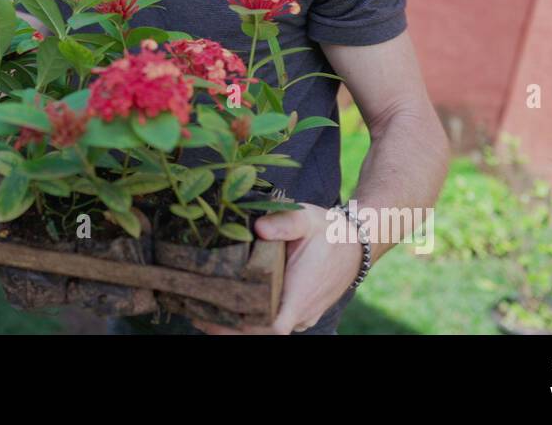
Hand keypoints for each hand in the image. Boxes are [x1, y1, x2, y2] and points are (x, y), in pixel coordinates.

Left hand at [192, 202, 363, 334]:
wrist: (356, 245)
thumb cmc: (329, 232)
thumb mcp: (308, 219)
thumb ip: (284, 222)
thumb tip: (259, 227)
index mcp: (300, 294)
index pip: (271, 326)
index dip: (242, 328)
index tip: (213, 319)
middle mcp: (299, 313)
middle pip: (260, 332)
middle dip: (227, 328)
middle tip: (195, 316)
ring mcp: (299, 316)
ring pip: (264, 330)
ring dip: (236, 326)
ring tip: (202, 314)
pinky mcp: (297, 314)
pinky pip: (270, 324)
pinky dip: (248, 321)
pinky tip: (224, 311)